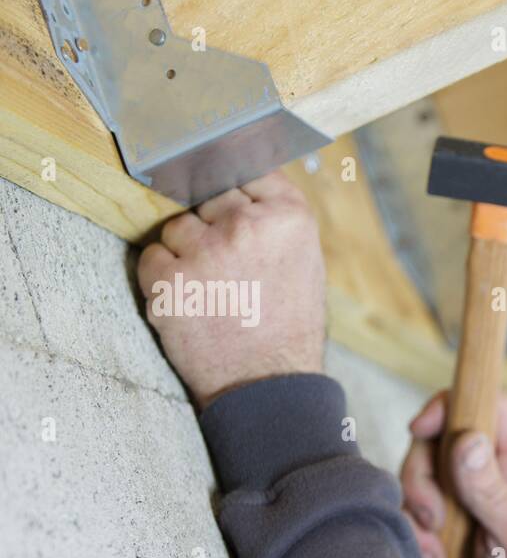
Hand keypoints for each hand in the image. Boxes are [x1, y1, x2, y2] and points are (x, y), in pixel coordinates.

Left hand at [137, 172, 326, 408]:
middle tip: (228, 270)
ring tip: (211, 292)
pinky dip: (163, 281)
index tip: (236, 219)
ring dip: (184, 255)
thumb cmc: (288, 327)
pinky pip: (151, 259)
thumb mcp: (305, 262)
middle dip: (212, 228)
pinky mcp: (170, 279)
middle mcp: (247, 225)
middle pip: (207, 199)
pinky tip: (191, 306)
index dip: (237, 198)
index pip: (246, 173)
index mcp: (290, 217)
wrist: (269, 384)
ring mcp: (206, 250)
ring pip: (176, 228)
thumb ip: (275, 221)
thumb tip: (235, 188)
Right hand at [400, 391, 506, 557]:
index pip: (486, 405)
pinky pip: (413, 515)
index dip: (450, 406)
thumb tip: (466, 440)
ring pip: (419, 479)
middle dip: (423, 479)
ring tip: (436, 556)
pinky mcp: (445, 525)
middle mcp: (491, 472)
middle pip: (438, 440)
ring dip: (416, 517)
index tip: (421, 431)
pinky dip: (414, 539)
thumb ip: (491, 490)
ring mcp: (466, 498)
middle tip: (435, 521)